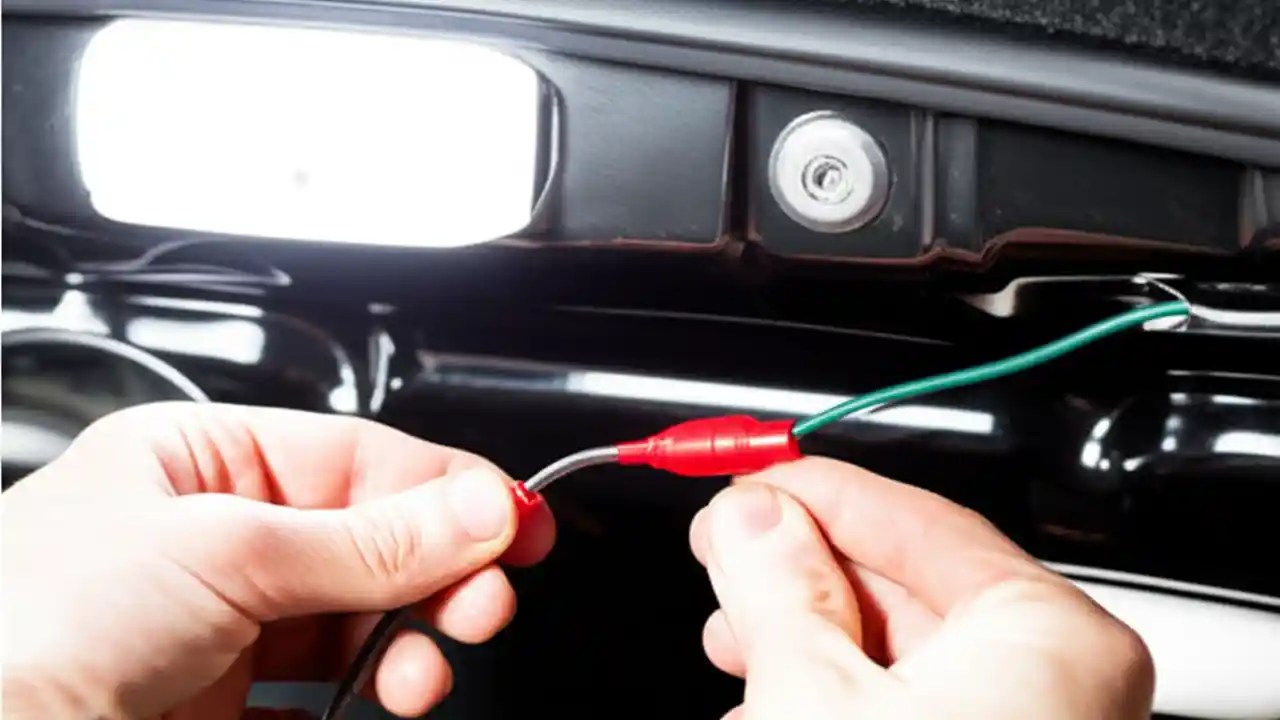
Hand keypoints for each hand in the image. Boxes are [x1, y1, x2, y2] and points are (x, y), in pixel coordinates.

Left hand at [2, 402, 554, 718]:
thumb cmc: (30, 628)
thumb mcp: (225, 553)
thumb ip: (371, 539)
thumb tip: (481, 507)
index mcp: (199, 459)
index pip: (357, 458)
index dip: (447, 488)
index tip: (517, 522)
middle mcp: (213, 536)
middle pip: (369, 540)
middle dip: (436, 572)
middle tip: (483, 602)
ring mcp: (219, 623)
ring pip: (356, 618)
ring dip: (407, 645)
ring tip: (421, 673)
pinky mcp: (222, 703)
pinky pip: (324, 691)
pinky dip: (364, 699)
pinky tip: (375, 703)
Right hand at [689, 458, 1153, 719]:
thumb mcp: (814, 692)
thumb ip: (777, 587)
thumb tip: (751, 516)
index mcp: (1055, 640)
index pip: (919, 516)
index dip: (815, 490)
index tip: (747, 479)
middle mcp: (1064, 685)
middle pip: (907, 584)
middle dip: (797, 572)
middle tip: (725, 551)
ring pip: (902, 654)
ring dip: (805, 640)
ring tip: (734, 634)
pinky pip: (915, 705)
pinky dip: (839, 697)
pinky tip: (772, 699)